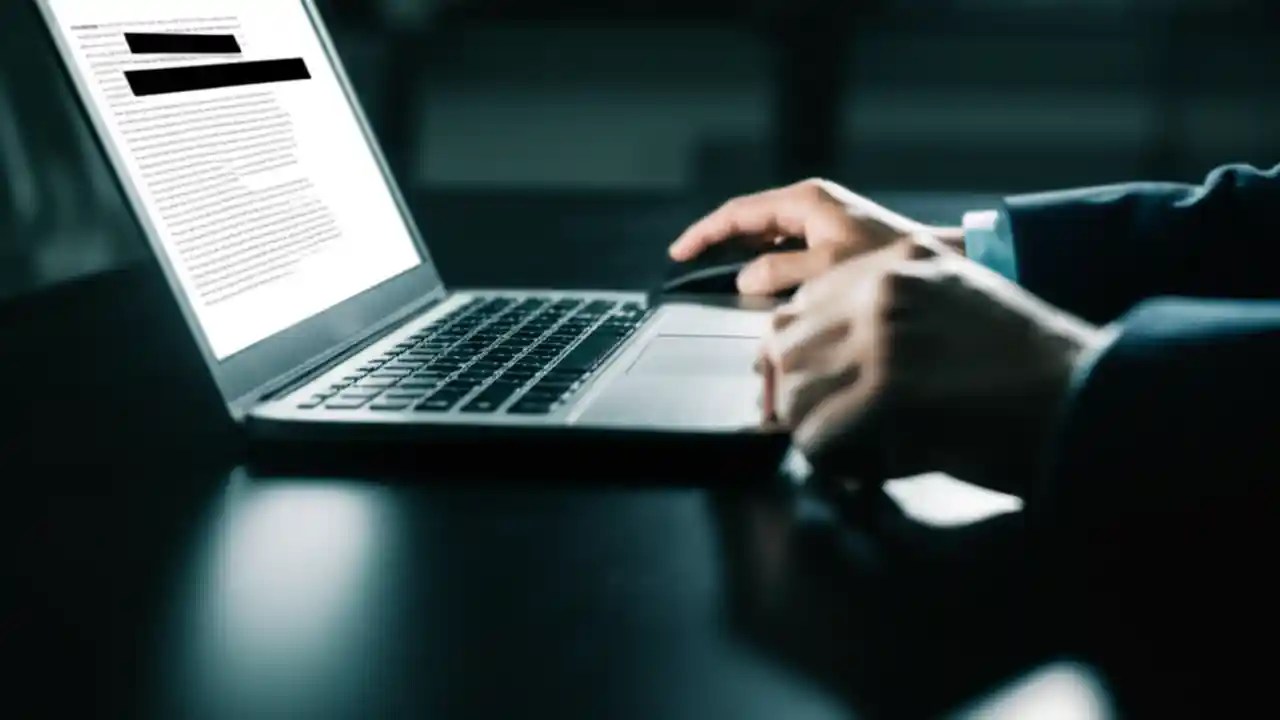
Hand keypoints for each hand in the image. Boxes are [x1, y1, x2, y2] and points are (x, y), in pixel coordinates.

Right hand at [669, 179, 964, 294]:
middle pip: (749, 221)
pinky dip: (765, 263)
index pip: (738, 212)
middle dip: (718, 244)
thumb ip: (780, 272)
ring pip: (766, 236)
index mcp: (805, 200)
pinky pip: (784, 247)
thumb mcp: (826, 268)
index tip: (679, 253)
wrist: (935, 260)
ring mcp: (821, 220)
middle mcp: (811, 204)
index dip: (704, 234)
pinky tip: (758, 285)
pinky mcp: (831, 238)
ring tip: (716, 278)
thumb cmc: (885, 262)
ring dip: (742, 256)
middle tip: (689, 266)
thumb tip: (745, 279)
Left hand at [760, 235, 1109, 494]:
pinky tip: (867, 471)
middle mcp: (884, 287)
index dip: (800, 356)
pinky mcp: (887, 391)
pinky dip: (834, 463)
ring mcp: (884, 335)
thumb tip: (811, 367)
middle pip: (785, 344)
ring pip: (794, 392)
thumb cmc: (1027, 373)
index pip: (801, 302)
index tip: (812, 390)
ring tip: (855, 452)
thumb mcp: (952, 310)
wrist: (1087, 399)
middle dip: (799, 395)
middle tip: (828, 431)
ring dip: (816, 432)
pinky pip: (818, 436)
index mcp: (899, 261)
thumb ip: (884, 321)